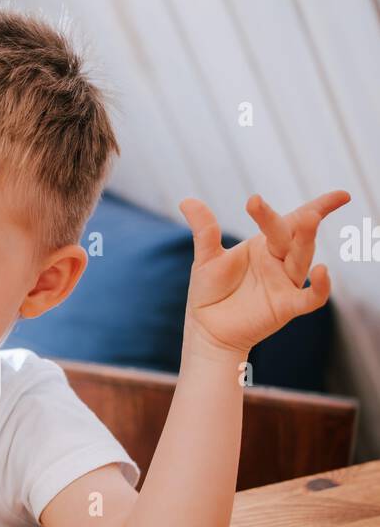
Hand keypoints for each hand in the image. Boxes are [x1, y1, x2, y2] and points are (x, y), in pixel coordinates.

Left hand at [178, 190, 350, 356]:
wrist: (207, 330)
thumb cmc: (211, 293)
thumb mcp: (206, 259)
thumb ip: (204, 231)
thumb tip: (187, 201)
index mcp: (265, 244)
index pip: (294, 219)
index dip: (320, 206)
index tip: (341, 196)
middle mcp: (280, 261)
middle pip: (294, 236)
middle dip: (301, 221)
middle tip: (305, 209)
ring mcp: (286, 283)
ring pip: (302, 259)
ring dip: (306, 240)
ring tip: (309, 219)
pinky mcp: (287, 307)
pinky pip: (311, 297)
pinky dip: (320, 287)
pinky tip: (322, 272)